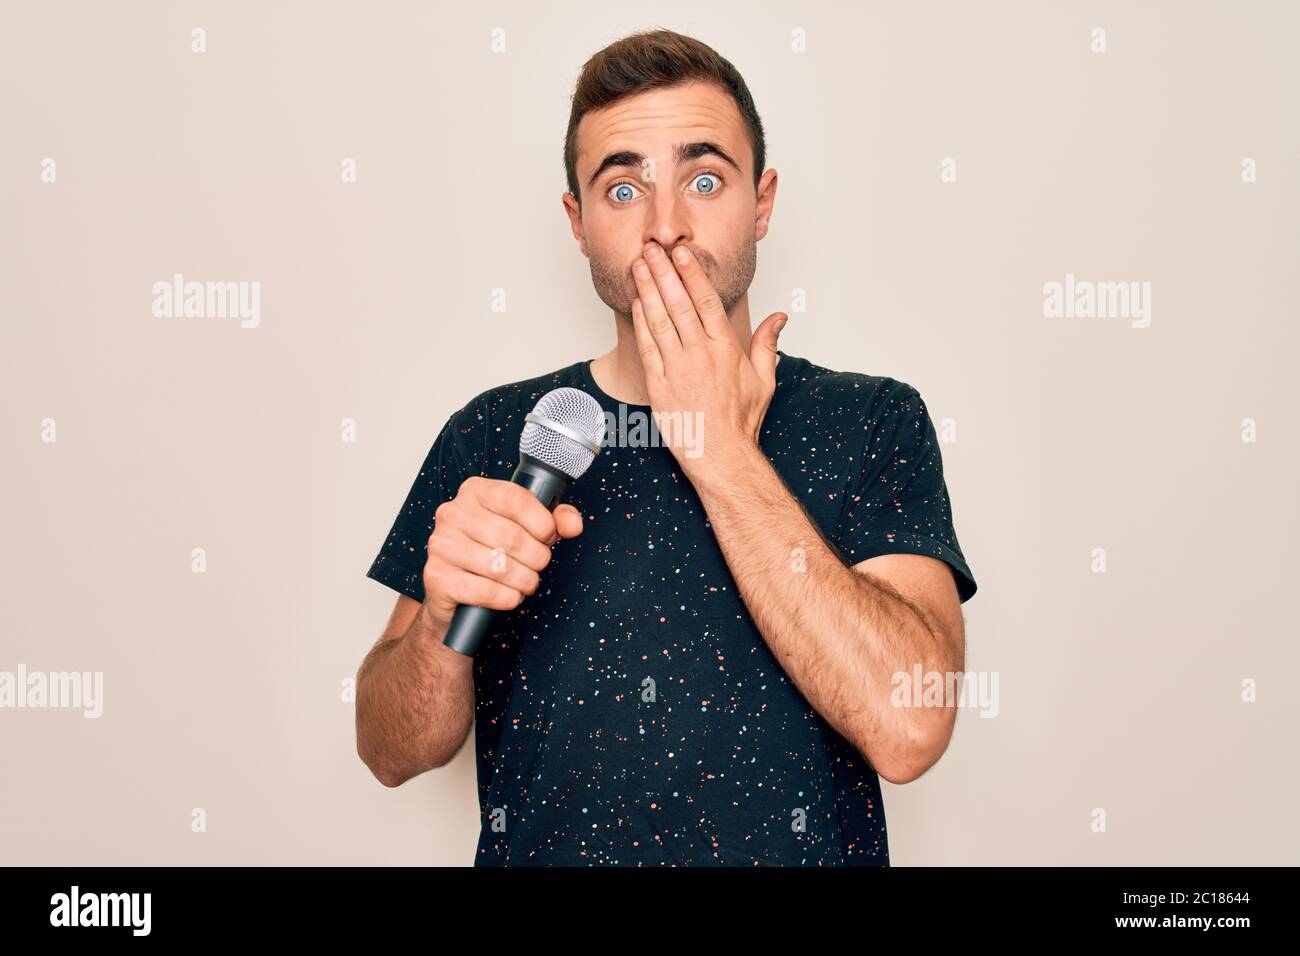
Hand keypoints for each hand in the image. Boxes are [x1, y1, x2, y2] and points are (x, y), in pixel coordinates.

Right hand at [420, 476, 583, 632]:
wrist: (454, 589)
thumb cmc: (493, 551)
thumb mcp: (527, 527)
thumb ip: (556, 520)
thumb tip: (573, 524)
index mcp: (475, 491)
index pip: (516, 499)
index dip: (542, 523)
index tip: (547, 536)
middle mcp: (452, 513)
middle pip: (511, 537)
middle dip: (537, 558)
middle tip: (537, 565)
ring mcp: (441, 545)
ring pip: (500, 567)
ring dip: (525, 581)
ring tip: (525, 582)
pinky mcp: (436, 577)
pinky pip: (487, 591)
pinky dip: (507, 598)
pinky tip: (508, 595)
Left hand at [629, 240, 786, 476]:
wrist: (721, 455)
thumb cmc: (741, 421)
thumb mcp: (764, 379)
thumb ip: (766, 343)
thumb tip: (779, 317)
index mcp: (725, 349)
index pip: (706, 302)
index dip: (692, 274)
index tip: (682, 253)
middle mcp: (700, 355)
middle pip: (678, 304)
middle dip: (663, 272)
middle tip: (652, 248)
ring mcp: (677, 369)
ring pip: (659, 320)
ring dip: (647, 289)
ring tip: (638, 265)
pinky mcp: (659, 385)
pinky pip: (647, 347)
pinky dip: (641, 322)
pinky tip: (636, 302)